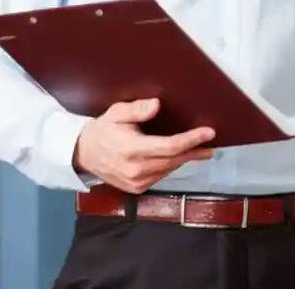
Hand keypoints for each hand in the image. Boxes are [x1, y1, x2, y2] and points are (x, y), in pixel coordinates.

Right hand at [72, 98, 215, 193]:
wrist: (84, 153)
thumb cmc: (103, 130)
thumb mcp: (116, 113)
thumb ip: (137, 109)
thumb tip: (156, 104)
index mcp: (131, 149)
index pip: (169, 147)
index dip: (191, 140)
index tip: (209, 133)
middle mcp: (135, 169)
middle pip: (174, 160)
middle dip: (194, 151)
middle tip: (210, 143)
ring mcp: (136, 182)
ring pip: (169, 169)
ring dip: (184, 159)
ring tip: (198, 149)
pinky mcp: (136, 189)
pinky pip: (161, 176)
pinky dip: (171, 166)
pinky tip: (176, 158)